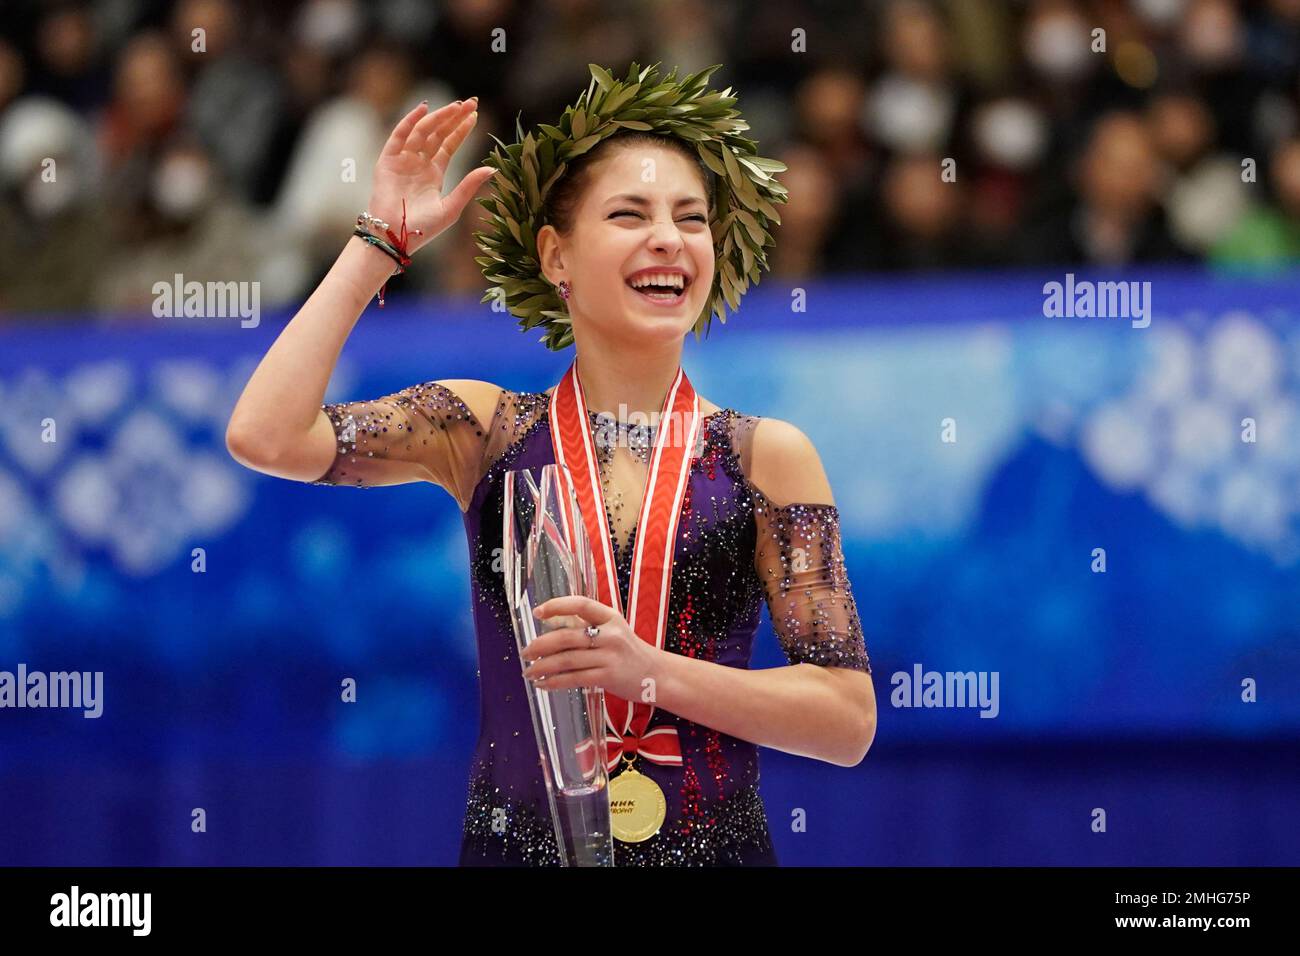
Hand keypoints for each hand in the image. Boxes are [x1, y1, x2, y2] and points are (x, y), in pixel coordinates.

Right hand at [367, 98, 497, 255]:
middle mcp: (419, 163)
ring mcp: (403, 160)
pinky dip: (410, 121)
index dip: (461, 129)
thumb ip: (469, 186)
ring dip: (439, 117)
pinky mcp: (388, 161)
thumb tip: (492, 169)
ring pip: (423, 131)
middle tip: (471, 102)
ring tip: (456, 105)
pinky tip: (424, 109)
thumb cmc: (424, 228)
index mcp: (434, 173)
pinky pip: (399, 136)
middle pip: (438, 133)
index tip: (475, 114)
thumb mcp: (452, 206)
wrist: (397, 237)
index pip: (450, 144)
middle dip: (454, 117)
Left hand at [521, 596, 662, 700]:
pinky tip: (543, 684)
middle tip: (525, 653)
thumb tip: (548, 625)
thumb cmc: (628, 652)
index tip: (537, 612)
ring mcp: (610, 656)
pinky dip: (555, 682)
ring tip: (529, 671)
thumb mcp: (612, 631)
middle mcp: (611, 634)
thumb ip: (586, 626)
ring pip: (567, 660)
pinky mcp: (609, 677)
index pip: (581, 604)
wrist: (657, 674)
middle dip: (540, 645)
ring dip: (543, 667)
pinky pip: (575, 679)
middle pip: (567, 637)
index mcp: (610, 617)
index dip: (557, 605)